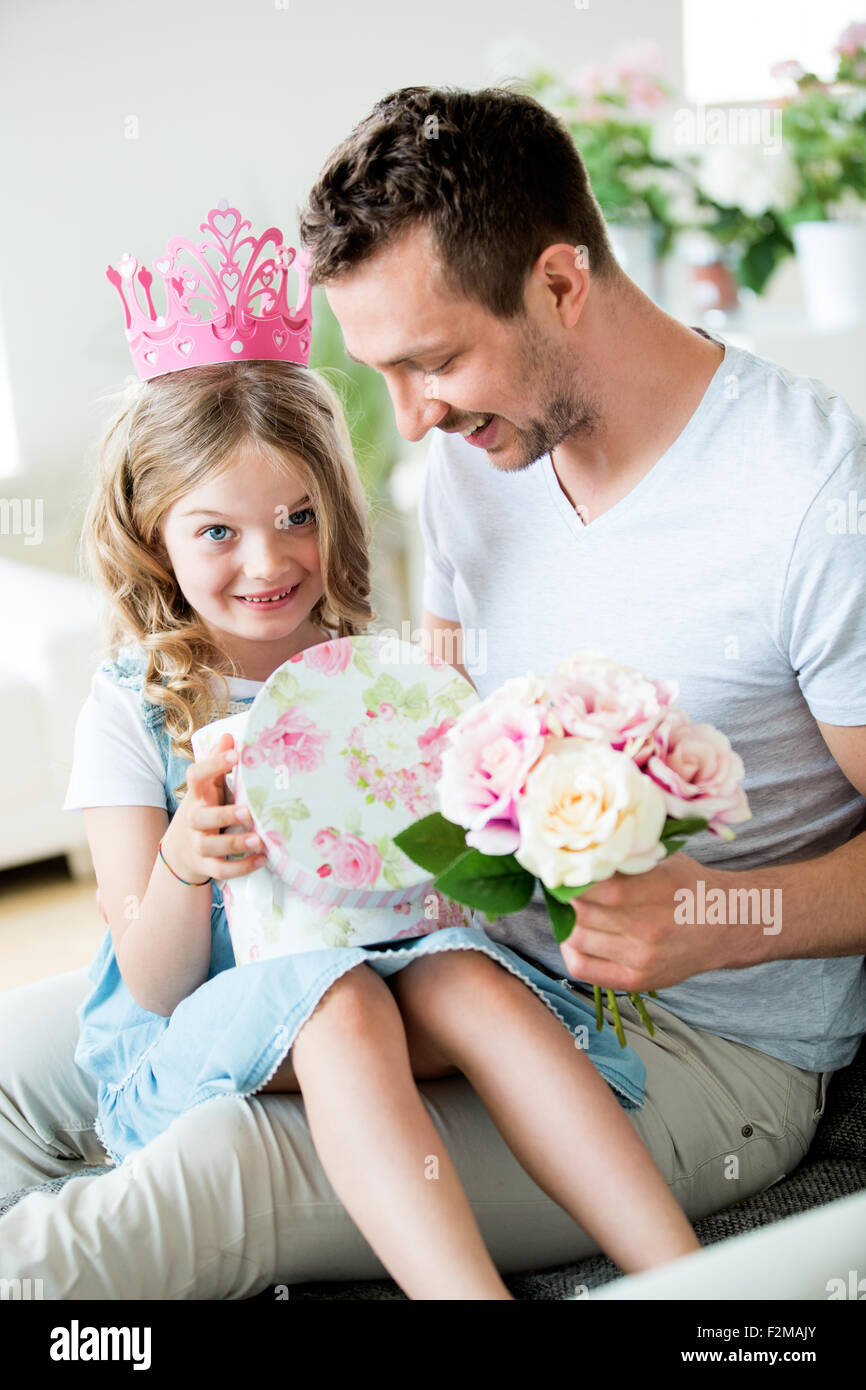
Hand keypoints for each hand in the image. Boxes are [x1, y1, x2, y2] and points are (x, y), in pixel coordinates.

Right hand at [159, 732, 267, 884]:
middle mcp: (194, 820)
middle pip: (201, 817)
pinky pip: (220, 869)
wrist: (180, 850)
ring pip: (211, 846)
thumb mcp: (208, 787)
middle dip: (223, 815)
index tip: (236, 755)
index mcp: (197, 796)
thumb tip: (230, 735)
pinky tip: (261, 860)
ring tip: (259, 840)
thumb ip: (218, 763)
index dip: (213, 765)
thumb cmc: (204, 809)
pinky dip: (240, 867)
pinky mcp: (206, 865)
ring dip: (234, 843)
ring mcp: (198, 844)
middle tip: (248, 812)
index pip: (196, 777)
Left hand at [559, 852, 732, 991]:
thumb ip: (627, 854)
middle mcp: (651, 927)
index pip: (597, 886)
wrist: (725, 926)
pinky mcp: (637, 981)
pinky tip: (576, 934)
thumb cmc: (688, 885)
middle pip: (582, 912)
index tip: (567, 868)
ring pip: (577, 938)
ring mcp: (643, 958)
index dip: (573, 877)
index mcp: (660, 889)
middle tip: (564, 885)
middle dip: (567, 897)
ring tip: (572, 908)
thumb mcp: (665, 858)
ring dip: (568, 921)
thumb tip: (580, 849)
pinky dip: (570, 950)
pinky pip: (582, 968)